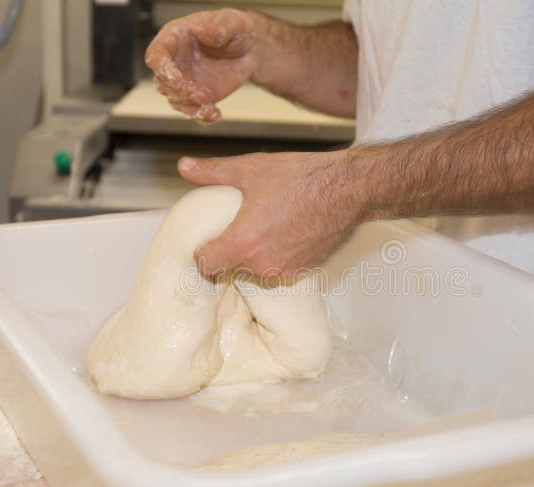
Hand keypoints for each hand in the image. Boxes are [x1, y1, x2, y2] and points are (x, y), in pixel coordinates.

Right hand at [144, 9, 258, 122]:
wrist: (250, 50)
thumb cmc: (235, 30)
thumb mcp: (231, 23)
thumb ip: (217, 27)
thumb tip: (203, 31)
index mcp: (175, 39)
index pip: (156, 55)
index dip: (162, 69)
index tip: (178, 80)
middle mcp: (175, 62)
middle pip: (162, 82)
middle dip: (179, 92)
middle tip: (200, 95)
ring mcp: (185, 81)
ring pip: (175, 100)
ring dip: (190, 107)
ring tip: (210, 108)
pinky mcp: (198, 96)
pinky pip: (193, 111)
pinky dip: (202, 117)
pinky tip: (215, 115)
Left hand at [177, 150, 362, 276]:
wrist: (349, 189)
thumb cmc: (302, 178)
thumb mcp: (252, 169)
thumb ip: (213, 172)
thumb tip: (184, 167)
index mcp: (243, 242)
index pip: (206, 265)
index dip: (203, 251)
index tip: (208, 239)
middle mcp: (262, 264)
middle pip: (230, 269)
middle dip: (230, 252)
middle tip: (237, 227)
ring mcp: (285, 271)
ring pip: (255, 271)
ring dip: (254, 256)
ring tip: (263, 228)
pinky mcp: (303, 271)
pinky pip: (279, 270)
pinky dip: (277, 257)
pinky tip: (284, 234)